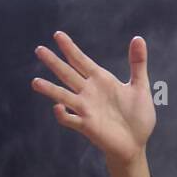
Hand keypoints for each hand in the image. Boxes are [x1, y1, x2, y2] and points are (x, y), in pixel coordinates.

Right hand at [31, 31, 155, 165]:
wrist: (136, 142)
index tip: (58, 35)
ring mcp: (86, 109)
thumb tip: (138, 38)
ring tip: (35, 82)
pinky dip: (62, 114)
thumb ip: (138, 63)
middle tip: (39, 49)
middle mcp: (90, 92)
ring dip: (50, 89)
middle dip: (54, 62)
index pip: (81, 61)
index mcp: (101, 81)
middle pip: (68, 74)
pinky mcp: (87, 125)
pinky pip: (70, 119)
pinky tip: (58, 107)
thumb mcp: (140, 86)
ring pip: (63, 95)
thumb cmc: (138, 115)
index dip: (70, 48)